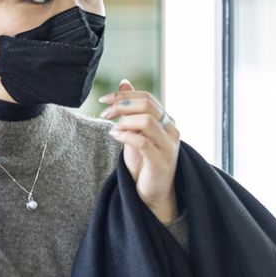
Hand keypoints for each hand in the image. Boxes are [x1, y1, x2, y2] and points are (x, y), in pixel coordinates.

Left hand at [99, 79, 180, 221]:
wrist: (152, 193)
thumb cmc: (143, 164)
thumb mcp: (135, 132)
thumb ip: (131, 110)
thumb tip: (124, 83)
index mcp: (166, 121)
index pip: (147, 97)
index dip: (124, 95)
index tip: (104, 100)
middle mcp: (171, 131)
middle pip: (148, 105)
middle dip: (122, 106)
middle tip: (105, 114)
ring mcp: (168, 147)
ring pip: (147, 121)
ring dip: (124, 122)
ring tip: (112, 129)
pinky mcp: (161, 162)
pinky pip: (143, 142)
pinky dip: (126, 136)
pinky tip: (115, 136)